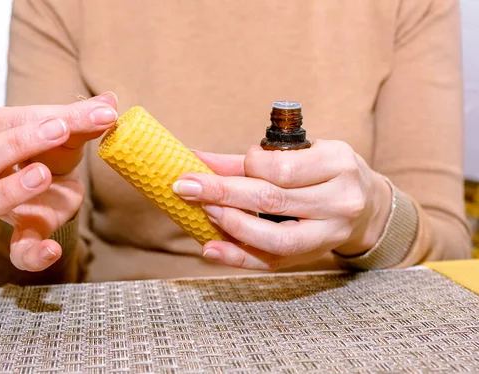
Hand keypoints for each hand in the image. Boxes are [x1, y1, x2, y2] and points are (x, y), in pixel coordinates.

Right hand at [0, 92, 117, 271]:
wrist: (58, 180)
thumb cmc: (51, 147)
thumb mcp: (67, 128)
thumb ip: (83, 117)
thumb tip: (110, 102)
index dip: (27, 124)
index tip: (64, 122)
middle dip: (16, 146)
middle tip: (59, 134)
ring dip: (11, 190)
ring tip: (44, 176)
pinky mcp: (21, 232)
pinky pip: (16, 250)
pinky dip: (31, 254)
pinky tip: (52, 249)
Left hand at [173, 140, 392, 269]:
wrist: (366, 205)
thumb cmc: (325, 173)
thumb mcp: (300, 155)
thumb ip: (249, 160)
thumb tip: (197, 158)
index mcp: (337, 163)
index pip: (282, 168)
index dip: (248, 165)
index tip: (233, 164)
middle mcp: (340, 200)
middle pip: (272, 200)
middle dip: (222, 193)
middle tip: (186, 186)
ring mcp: (330, 233)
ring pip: (274, 237)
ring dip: (231, 225)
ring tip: (203, 212)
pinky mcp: (314, 255)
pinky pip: (272, 262)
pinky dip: (238, 257)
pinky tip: (211, 249)